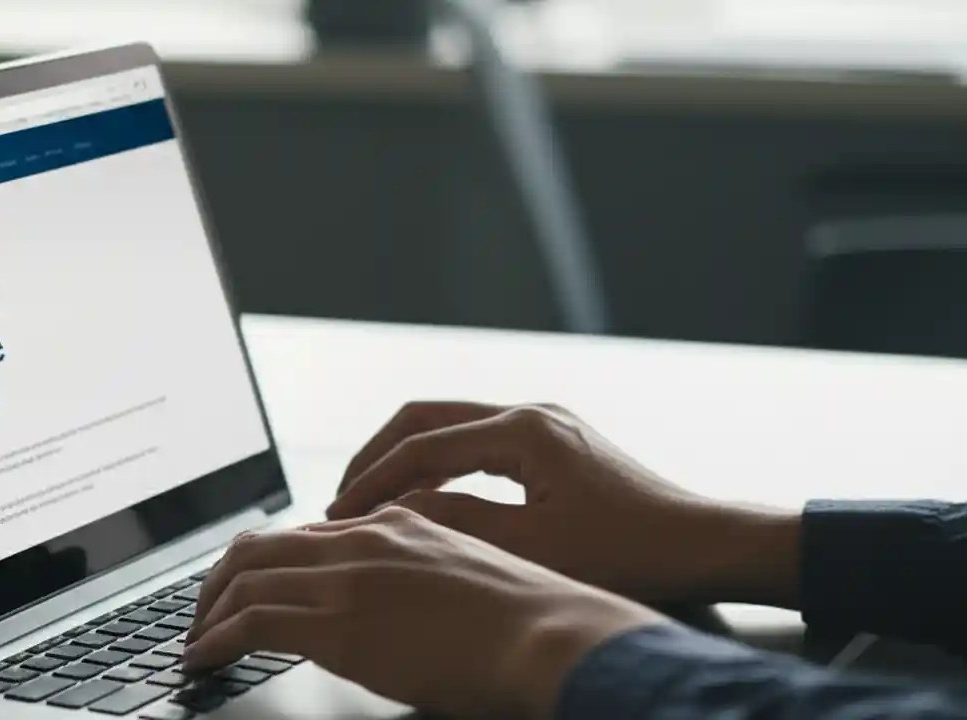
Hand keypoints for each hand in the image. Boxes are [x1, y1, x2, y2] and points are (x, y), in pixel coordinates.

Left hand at [183, 507, 661, 718]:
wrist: (550, 636)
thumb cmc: (528, 622)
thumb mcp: (468, 579)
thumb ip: (421, 579)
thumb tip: (394, 608)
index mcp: (396, 525)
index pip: (305, 534)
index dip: (264, 562)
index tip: (246, 589)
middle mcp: (363, 540)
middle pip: (261, 546)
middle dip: (219, 582)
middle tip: (204, 615)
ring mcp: (348, 578)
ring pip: (245, 578)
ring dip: (208, 612)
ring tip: (195, 642)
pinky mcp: (337, 623)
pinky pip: (249, 622)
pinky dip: (213, 640)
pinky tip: (201, 659)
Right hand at [331, 402, 800, 606]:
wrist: (701, 545)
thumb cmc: (630, 550)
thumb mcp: (533, 546)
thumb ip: (457, 520)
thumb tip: (396, 508)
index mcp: (522, 431)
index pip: (421, 446)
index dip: (372, 481)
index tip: (336, 514)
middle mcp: (529, 414)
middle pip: (426, 418)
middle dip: (377, 457)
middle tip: (340, 499)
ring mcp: (543, 425)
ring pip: (449, 429)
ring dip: (406, 462)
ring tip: (371, 502)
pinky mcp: (553, 445)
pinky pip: (477, 446)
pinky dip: (440, 469)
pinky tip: (425, 501)